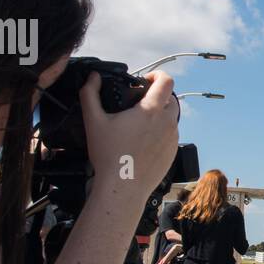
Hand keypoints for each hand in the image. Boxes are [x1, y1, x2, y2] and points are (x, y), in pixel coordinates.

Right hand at [78, 70, 179, 204]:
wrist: (123, 188)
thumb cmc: (109, 156)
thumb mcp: (93, 121)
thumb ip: (90, 94)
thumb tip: (92, 78)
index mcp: (151, 110)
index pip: (166, 81)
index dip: (157, 75)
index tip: (146, 80)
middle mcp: (167, 122)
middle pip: (171, 98)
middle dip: (157, 95)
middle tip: (139, 102)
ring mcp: (173, 138)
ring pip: (171, 117)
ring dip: (159, 114)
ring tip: (139, 123)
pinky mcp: (173, 152)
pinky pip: (171, 135)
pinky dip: (161, 132)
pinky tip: (143, 140)